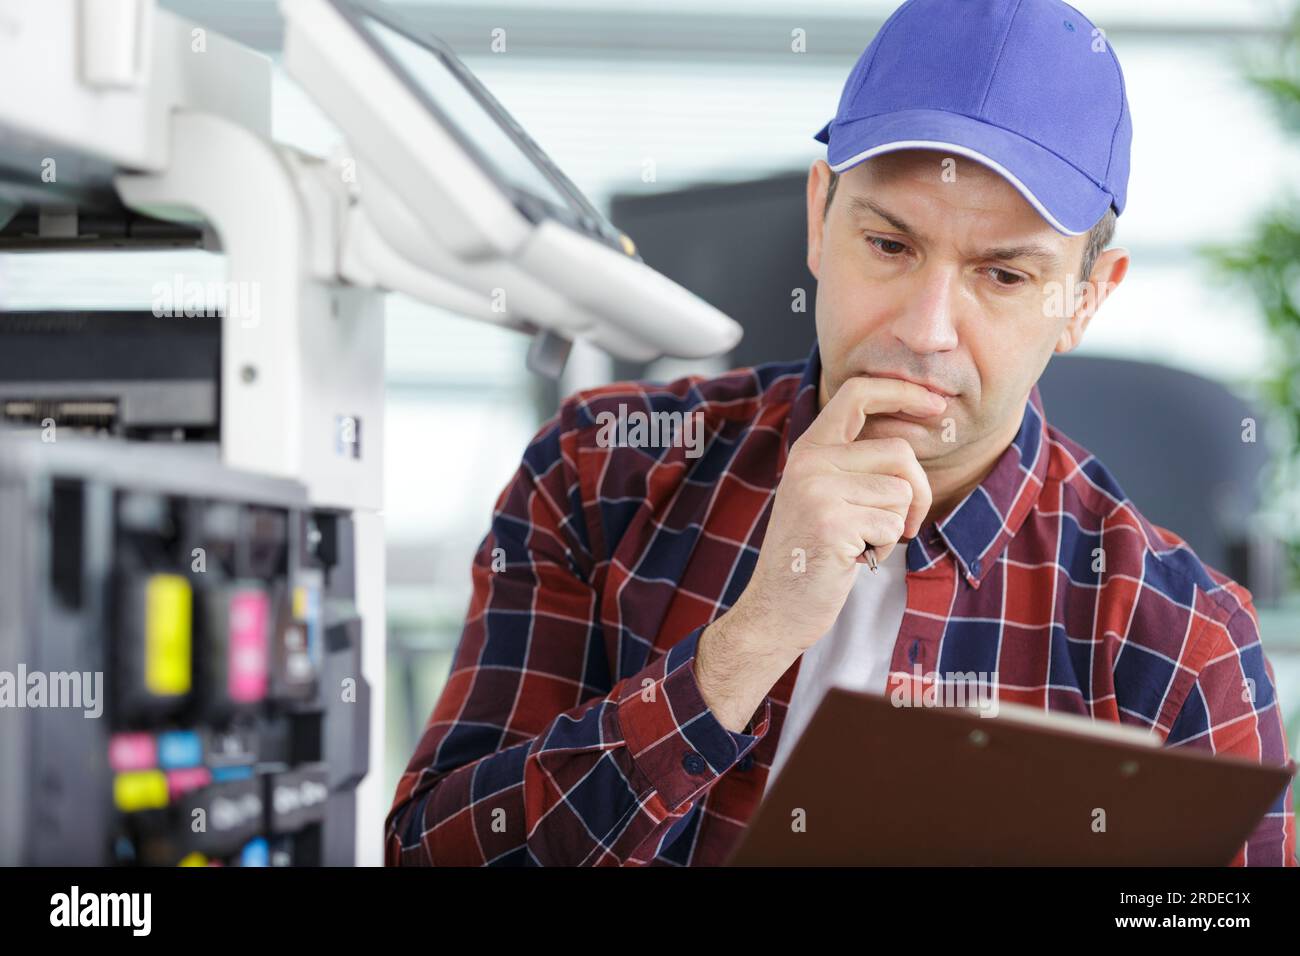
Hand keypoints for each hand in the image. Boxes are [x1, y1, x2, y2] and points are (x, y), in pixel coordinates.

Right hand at [727, 375, 939, 653]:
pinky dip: (883, 549)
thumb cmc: (813, 554)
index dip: (902, 392)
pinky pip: (892, 525)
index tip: (935, 404)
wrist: (775, 608)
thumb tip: (914, 433)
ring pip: (902, 493)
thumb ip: (855, 463)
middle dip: (918, 493)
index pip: (858, 393)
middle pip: (899, 453)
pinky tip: (853, 558)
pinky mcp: (832, 523)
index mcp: (810, 448)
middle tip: (901, 525)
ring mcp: (818, 491)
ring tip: (859, 543)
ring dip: (894, 527)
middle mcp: (810, 462)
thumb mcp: (824, 494)